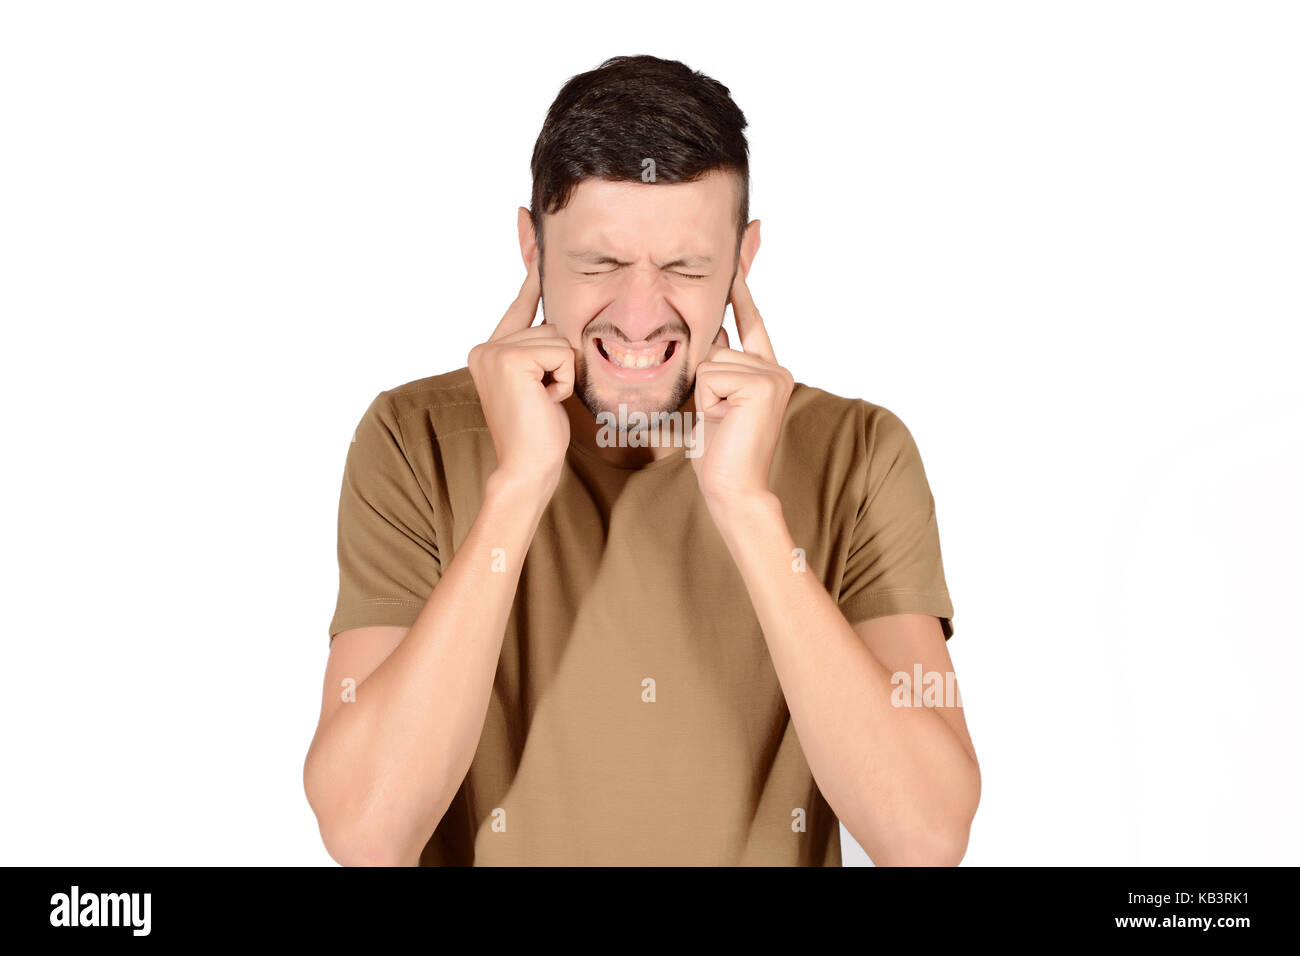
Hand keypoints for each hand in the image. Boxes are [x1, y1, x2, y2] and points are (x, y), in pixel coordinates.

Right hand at [467, 256, 575, 500]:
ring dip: (564, 372)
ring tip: (544, 400)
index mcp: (492, 347)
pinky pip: (561, 352)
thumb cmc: (543, 431)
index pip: (521, 296)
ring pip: (559, 338)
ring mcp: (494, 350)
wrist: (529, 467)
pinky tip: (545, 400)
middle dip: (562, 360)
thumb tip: (562, 319)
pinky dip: (563, 379)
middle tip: (544, 396)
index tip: (526, 216)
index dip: (528, 258)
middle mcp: (486, 344)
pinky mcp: (509, 359)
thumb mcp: (546, 379)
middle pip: (552, 323)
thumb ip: (545, 346)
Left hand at [690, 267, 793, 510]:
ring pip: (711, 359)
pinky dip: (707, 400)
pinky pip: (712, 373)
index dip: (745, 277)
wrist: (731, 487)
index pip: (750, 316)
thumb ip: (717, 361)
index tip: (752, 231)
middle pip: (715, 343)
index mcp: (766, 369)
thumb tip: (712, 329)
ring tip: (721, 421)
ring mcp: (773, 373)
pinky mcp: (764, 382)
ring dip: (704, 393)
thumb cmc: (717, 450)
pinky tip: (723, 420)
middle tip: (719, 417)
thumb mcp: (711, 397)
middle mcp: (775, 366)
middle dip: (705, 380)